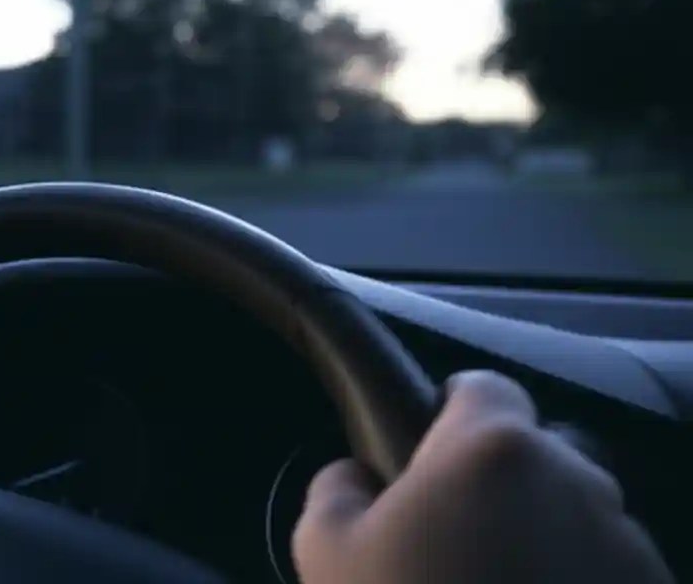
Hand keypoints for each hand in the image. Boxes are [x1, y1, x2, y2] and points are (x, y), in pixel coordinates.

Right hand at [293, 371, 673, 583]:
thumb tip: (356, 477)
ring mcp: (625, 543)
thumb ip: (335, 487)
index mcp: (491, 449)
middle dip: (495, 486)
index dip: (448, 412)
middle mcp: (576, 480)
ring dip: (540, 537)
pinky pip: (604, 569)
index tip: (425, 450)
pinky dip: (575, 582)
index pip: (481, 386)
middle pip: (531, 455)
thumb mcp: (325, 550)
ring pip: (574, 515)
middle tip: (447, 542)